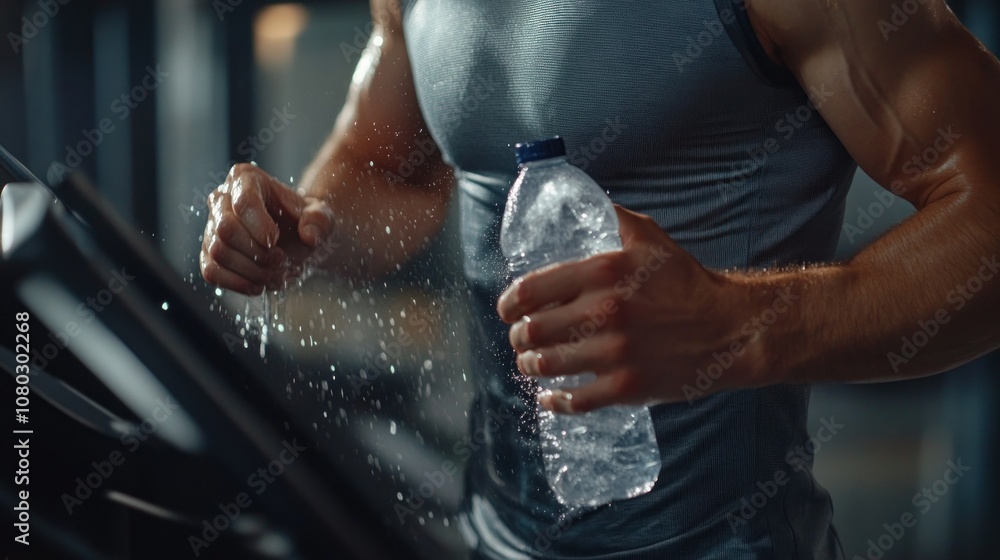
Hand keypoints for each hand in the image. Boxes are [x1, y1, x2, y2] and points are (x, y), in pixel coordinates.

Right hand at [200, 163, 334, 294]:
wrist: (296, 239)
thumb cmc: (305, 221)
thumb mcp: (321, 216)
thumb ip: (320, 221)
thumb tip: (309, 236)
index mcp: (245, 178)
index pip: (243, 203)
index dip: (261, 228)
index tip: (277, 240)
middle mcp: (221, 198)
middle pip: (226, 229)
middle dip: (257, 251)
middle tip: (280, 258)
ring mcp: (211, 227)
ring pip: (218, 252)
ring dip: (251, 270)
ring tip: (274, 272)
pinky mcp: (208, 254)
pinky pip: (211, 272)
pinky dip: (238, 283)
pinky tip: (259, 285)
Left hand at [496, 205, 765, 413]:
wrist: (730, 329)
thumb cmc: (686, 282)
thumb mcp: (649, 238)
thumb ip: (611, 218)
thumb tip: (577, 200)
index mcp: (603, 271)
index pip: (531, 290)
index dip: (508, 303)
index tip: (507, 309)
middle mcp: (604, 312)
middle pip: (533, 330)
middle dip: (518, 336)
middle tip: (520, 337)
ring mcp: (614, 353)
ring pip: (547, 365)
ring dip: (531, 365)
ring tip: (531, 362)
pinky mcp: (627, 387)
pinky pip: (575, 400)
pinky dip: (555, 402)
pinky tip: (549, 397)